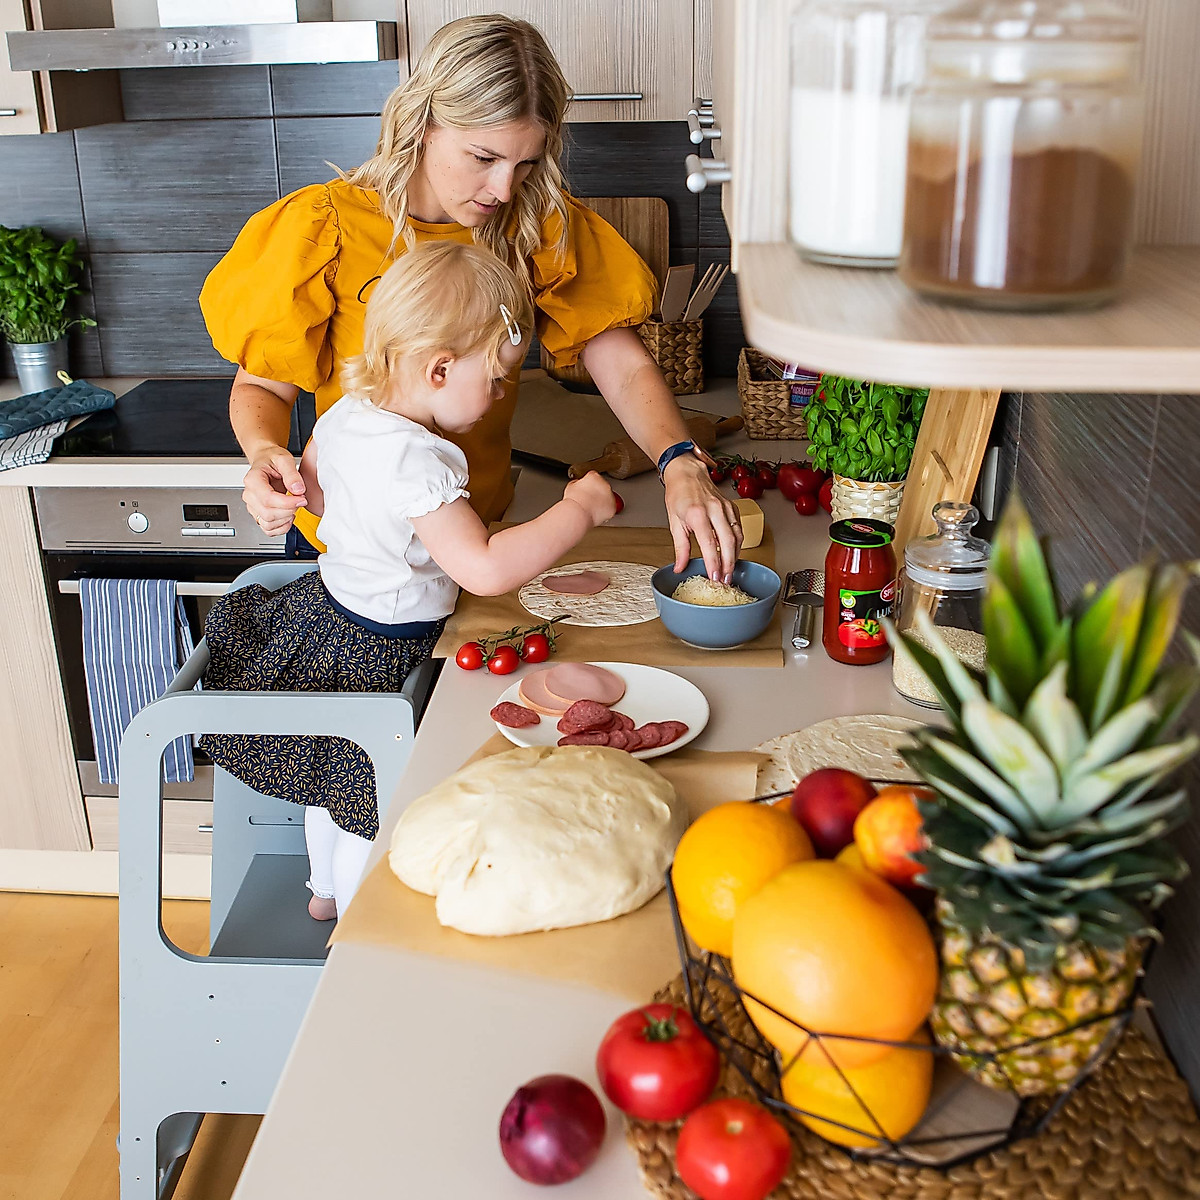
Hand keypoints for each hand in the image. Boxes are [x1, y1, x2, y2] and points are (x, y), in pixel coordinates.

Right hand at [243, 447, 305, 536]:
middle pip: (268, 514)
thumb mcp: (284, 459)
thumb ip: (292, 473)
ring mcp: (253, 506)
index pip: (268, 499)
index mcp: (253, 480)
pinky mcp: (258, 514)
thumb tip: (298, 489)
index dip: (287, 503)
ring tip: (293, 507)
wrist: (266, 460)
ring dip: (285, 519)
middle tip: (300, 500)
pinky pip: (268, 529)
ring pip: (268, 524)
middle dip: (289, 510)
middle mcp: (250, 495)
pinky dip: (281, 528)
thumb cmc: (272, 459)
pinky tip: (288, 517)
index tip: (302, 499)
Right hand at [563, 471, 617, 525]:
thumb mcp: (571, 486)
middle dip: (597, 492)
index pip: (594, 477)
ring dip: (602, 501)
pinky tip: (597, 513)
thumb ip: (577, 483)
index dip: (589, 484)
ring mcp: (610, 496)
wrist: (578, 512)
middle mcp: (604, 484)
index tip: (586, 489)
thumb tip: (577, 485)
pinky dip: (605, 511)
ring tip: (591, 508)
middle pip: (602, 487)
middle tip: (588, 499)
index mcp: (594, 476)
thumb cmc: (574, 501)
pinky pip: (610, 508)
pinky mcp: (612, 507)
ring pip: (608, 497)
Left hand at [663, 455, 742, 580]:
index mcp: (697, 514)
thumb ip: (680, 548)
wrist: (687, 472)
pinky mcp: (732, 507)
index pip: (709, 544)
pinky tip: (733, 554)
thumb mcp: (674, 522)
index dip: (713, 563)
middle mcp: (714, 510)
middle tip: (725, 580)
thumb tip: (680, 568)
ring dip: (735, 556)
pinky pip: (739, 528)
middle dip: (728, 565)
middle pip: (728, 542)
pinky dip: (738, 543)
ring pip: (737, 536)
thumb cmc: (678, 494)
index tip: (715, 578)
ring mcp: (725, 507)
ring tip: (729, 571)